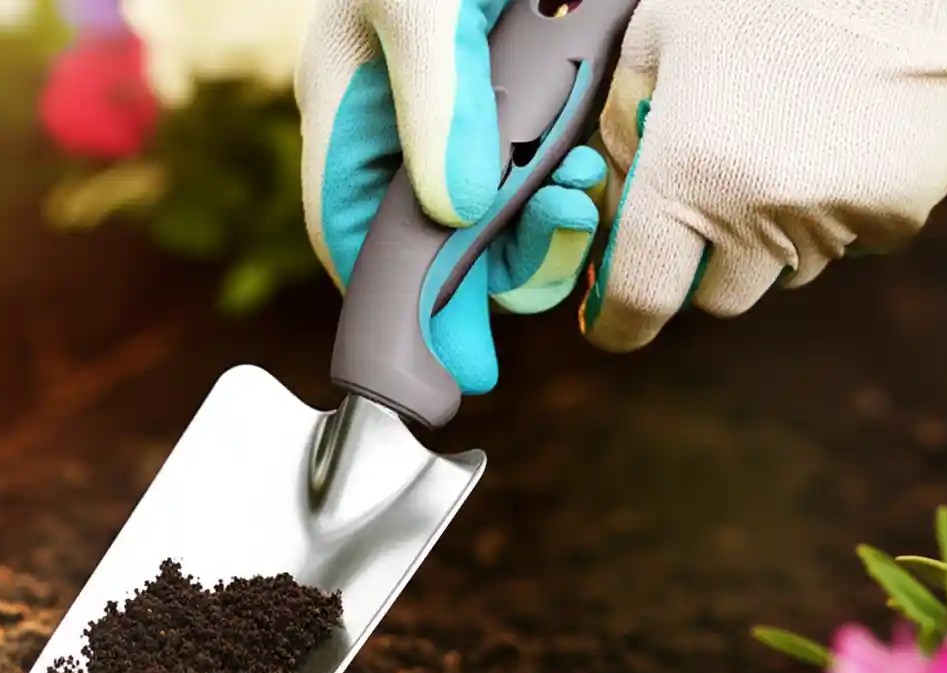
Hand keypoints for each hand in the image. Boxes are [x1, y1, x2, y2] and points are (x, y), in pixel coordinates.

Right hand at [295, 0, 605, 394]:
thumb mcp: (419, 3)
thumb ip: (435, 105)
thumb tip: (458, 212)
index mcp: (351, 107)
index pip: (354, 238)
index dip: (396, 308)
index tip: (453, 363)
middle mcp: (400, 123)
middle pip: (433, 241)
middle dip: (495, 261)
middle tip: (564, 237)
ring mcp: (459, 113)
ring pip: (491, 211)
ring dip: (543, 219)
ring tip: (589, 190)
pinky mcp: (512, 96)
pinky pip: (533, 166)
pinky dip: (565, 178)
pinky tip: (595, 166)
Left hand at [582, 0, 946, 350]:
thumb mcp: (655, 39)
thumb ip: (624, 130)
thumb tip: (618, 199)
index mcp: (691, 172)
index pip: (641, 298)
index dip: (619, 321)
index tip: (613, 322)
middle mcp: (765, 212)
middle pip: (718, 295)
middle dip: (701, 261)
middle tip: (710, 194)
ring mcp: (841, 215)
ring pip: (788, 273)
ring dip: (770, 238)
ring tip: (780, 150)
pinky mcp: (903, 207)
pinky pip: (851, 243)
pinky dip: (834, 213)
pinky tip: (836, 144)